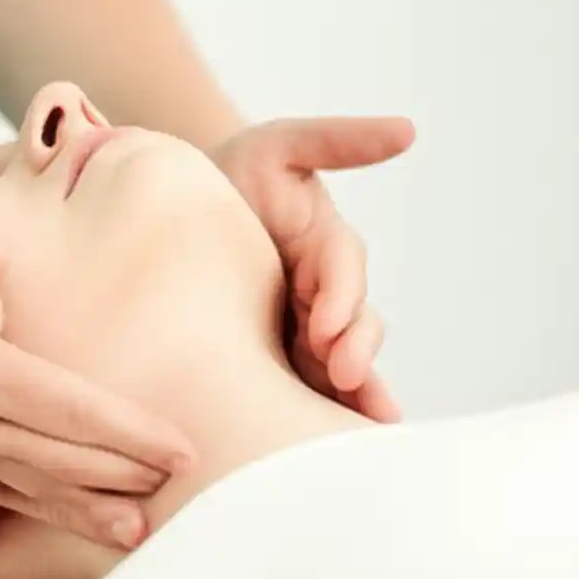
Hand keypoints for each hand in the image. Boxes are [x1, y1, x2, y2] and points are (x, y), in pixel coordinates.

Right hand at [0, 228, 192, 549]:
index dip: (129, 431)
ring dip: (91, 511)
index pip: (68, 409)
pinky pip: (6, 501)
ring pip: (36, 492)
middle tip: (183, 479)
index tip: (179, 447)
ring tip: (140, 533)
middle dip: (125, 472)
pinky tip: (81, 522)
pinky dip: (49, 512)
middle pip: (62, 458)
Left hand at [211, 117, 415, 422]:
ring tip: (359, 425)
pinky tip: (328, 446)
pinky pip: (306, 391)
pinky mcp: (274, 363)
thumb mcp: (279, 147)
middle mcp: (320, 294)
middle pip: (354, 326)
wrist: (169, 215)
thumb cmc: (227, 176)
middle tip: (342, 375)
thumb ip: (336, 142)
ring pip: (341, 365)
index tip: (326, 324)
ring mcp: (301, 332)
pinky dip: (319, 414)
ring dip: (353, 393)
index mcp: (323, 247)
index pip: (343, 270)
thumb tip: (408, 131)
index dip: (341, 295)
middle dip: (355, 352)